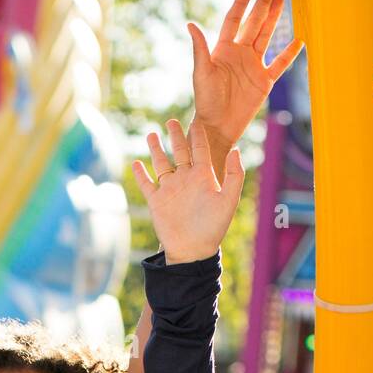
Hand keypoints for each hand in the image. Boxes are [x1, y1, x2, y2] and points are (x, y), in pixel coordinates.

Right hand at [132, 119, 243, 263]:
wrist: (192, 251)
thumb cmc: (213, 228)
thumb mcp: (228, 200)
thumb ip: (234, 175)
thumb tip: (236, 149)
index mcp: (203, 177)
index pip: (200, 149)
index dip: (198, 135)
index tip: (196, 121)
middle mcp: (186, 180)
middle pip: (179, 151)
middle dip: (175, 136)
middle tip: (171, 121)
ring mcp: (170, 190)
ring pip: (161, 163)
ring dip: (156, 149)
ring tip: (152, 134)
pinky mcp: (157, 201)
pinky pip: (147, 184)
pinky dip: (141, 174)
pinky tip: (136, 163)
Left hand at [188, 0, 302, 150]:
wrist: (218, 127)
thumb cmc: (206, 102)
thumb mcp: (201, 74)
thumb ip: (200, 48)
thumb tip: (190, 24)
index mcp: (224, 50)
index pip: (234, 19)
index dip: (242, 2)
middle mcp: (240, 54)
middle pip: (254, 23)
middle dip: (262, 2)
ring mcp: (253, 67)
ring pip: (266, 37)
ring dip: (274, 19)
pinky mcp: (264, 82)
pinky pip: (279, 65)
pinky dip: (289, 54)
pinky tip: (298, 40)